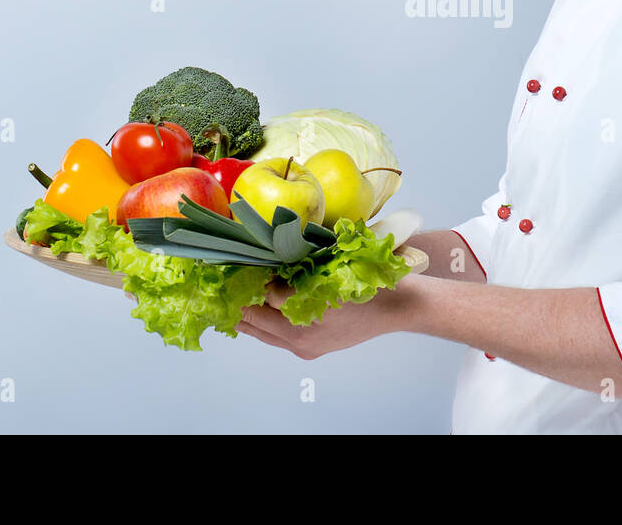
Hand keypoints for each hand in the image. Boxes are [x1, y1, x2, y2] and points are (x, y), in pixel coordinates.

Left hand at [236, 279, 411, 359]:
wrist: (398, 306)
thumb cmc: (366, 289)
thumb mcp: (327, 283)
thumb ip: (291, 290)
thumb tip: (264, 288)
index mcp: (302, 331)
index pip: (257, 310)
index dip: (241, 291)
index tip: (226, 274)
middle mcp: (301, 344)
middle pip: (256, 326)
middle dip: (240, 306)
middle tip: (224, 285)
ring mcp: (309, 346)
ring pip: (267, 332)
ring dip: (252, 314)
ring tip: (236, 295)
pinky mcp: (317, 345)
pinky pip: (282, 335)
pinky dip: (270, 321)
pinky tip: (265, 305)